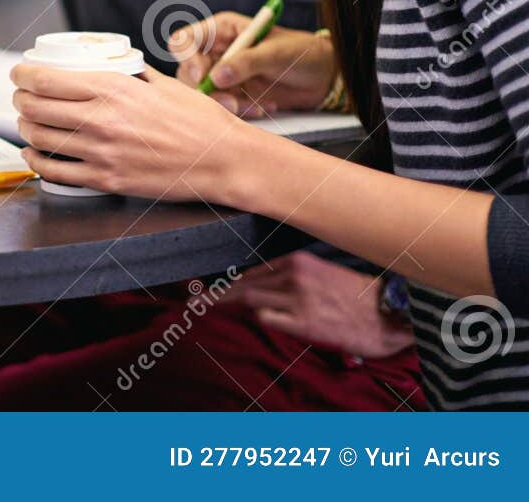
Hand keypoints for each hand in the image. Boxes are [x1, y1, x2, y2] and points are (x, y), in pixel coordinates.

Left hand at [10, 62, 259, 202]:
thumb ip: (130, 72)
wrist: (223, 161)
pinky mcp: (105, 180)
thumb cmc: (198, 121)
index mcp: (112, 88)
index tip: (20, 74)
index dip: (22, 75)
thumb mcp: (161, 82)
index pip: (45, 79)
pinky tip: (34, 153)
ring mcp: (100, 152)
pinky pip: (54, 171)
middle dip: (20, 100)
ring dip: (25, 127)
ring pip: (39, 137)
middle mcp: (100, 119)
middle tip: (22, 98)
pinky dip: (36, 160)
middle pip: (34, 107)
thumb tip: (108, 63)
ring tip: (27, 121)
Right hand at [169, 15, 335, 116]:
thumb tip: (216, 77)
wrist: (324, 77)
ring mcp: (224, 75)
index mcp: (221, 31)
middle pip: (188, 73)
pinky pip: (223, 107)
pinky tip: (264, 107)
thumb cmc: (303, 52)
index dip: (186, 58)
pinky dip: (242, 111)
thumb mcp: (277, 53)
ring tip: (255, 107)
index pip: (184, 41)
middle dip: (208, 91)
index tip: (202, 76)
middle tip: (231, 103)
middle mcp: (216, 52)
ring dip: (227, 104)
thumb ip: (246, 62)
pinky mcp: (234, 94)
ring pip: (204, 94)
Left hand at [219, 252, 413, 358]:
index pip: (253, 271)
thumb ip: (294, 277)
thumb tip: (264, 289)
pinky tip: (248, 323)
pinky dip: (257, 321)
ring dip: (227, 305)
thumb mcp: (323, 274)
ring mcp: (297, 298)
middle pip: (245, 284)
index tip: (208, 286)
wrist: (391, 314)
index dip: (230, 281)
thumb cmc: (359, 297)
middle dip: (217, 293)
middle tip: (192, 298)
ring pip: (250, 299)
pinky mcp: (304, 322)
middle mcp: (294, 275)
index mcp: (298, 261)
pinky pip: (267, 320)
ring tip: (204, 309)